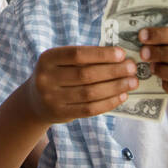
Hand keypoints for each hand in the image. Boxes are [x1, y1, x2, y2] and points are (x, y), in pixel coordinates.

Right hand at [23, 45, 138, 124]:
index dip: (101, 54)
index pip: (78, 55)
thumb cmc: (58, 75)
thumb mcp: (61, 62)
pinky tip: (122, 96)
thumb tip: (119, 57)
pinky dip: (109, 102)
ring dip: (115, 87)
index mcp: (48, 58)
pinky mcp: (61, 113)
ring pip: (90, 93)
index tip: (122, 54)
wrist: (35, 101)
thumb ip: (85, 58)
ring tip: (131, 82)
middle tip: (132, 68)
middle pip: (86, 74)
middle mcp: (46, 78)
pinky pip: (89, 109)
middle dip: (113, 71)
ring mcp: (52, 98)